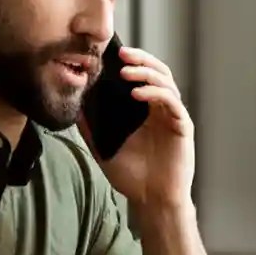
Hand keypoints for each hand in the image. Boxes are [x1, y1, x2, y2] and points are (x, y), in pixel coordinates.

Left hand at [78, 45, 193, 209]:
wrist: (151, 201)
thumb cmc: (132, 177)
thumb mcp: (102, 147)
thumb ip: (90, 127)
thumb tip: (72, 106)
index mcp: (146, 111)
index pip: (142, 77)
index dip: (131, 62)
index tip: (110, 55)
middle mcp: (162, 110)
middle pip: (157, 72)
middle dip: (140, 59)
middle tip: (121, 53)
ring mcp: (173, 117)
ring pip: (166, 82)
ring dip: (146, 73)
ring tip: (126, 72)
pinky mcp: (182, 127)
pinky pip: (172, 102)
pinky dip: (155, 93)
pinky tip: (137, 93)